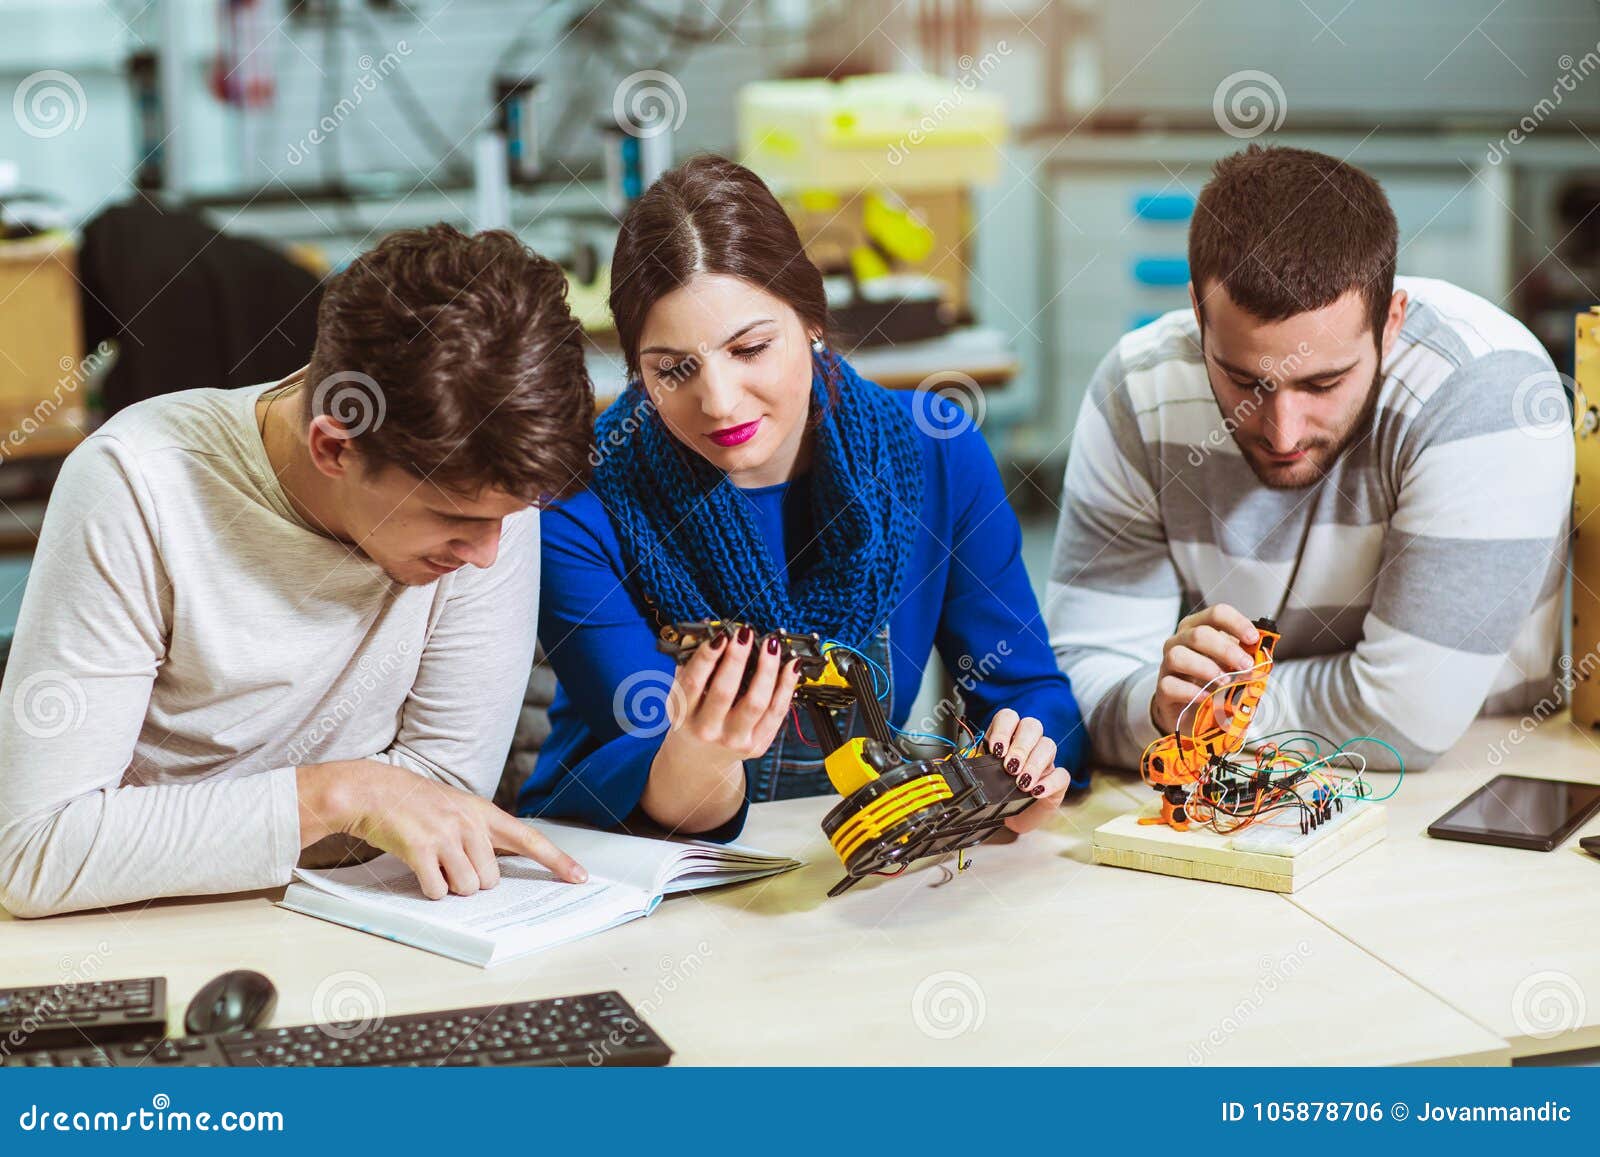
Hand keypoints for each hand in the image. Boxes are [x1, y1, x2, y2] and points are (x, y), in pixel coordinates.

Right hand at [297, 759, 587, 899]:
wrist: (371, 790)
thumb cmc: (414, 805)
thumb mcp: (456, 809)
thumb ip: (480, 835)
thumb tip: (495, 874)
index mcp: (483, 812)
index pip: (529, 839)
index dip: (557, 860)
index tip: (581, 877)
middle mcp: (470, 822)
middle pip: (492, 878)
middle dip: (473, 881)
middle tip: (450, 862)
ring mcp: (446, 834)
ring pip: (468, 888)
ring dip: (451, 887)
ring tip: (433, 863)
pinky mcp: (422, 849)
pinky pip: (438, 891)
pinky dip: (430, 889)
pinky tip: (419, 869)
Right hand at [657, 626, 803, 765]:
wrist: (701, 758)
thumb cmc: (693, 719)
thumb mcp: (682, 695)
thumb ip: (691, 666)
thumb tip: (709, 632)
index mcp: (683, 714)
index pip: (693, 682)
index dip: (706, 657)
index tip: (720, 635)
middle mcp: (707, 730)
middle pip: (725, 691)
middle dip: (737, 658)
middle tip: (746, 634)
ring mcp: (734, 740)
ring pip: (756, 702)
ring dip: (767, 670)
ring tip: (771, 646)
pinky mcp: (757, 745)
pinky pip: (776, 713)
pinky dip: (786, 687)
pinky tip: (790, 667)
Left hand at [983, 709, 1072, 833]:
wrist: (1013, 819)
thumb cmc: (999, 794)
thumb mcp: (985, 778)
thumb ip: (980, 767)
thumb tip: (968, 766)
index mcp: (1007, 738)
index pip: (1008, 717)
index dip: (1003, 730)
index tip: (997, 749)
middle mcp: (1028, 744)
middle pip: (1032, 726)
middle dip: (1021, 746)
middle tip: (1010, 767)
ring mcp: (1045, 761)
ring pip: (1048, 745)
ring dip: (1034, 764)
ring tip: (1022, 782)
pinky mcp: (1058, 780)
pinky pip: (1062, 774)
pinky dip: (1050, 782)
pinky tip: (1037, 791)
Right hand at [1149, 604, 1260, 734]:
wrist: (1193, 710)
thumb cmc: (1215, 681)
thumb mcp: (1233, 665)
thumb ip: (1245, 657)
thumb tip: (1262, 654)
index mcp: (1198, 628)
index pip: (1216, 614)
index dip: (1236, 623)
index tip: (1253, 639)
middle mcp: (1179, 642)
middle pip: (1198, 634)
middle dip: (1226, 650)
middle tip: (1245, 666)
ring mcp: (1167, 664)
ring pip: (1178, 656)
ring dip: (1206, 668)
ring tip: (1225, 682)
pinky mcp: (1162, 688)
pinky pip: (1170, 684)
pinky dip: (1191, 691)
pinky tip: (1206, 697)